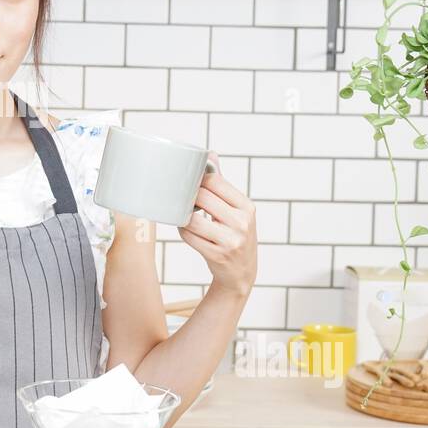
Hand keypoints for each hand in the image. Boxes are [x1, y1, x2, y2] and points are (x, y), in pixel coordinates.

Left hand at [178, 151, 256, 298]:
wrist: (241, 273)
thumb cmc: (235, 235)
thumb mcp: (236, 210)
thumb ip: (222, 183)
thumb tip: (210, 154)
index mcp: (247, 207)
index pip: (216, 182)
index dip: (198, 180)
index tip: (190, 182)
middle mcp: (242, 222)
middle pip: (202, 197)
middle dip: (187, 196)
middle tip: (180, 197)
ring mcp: (230, 241)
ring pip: (192, 218)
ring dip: (182, 215)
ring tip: (182, 213)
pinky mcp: (217, 255)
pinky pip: (189, 236)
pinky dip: (183, 230)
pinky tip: (185, 228)